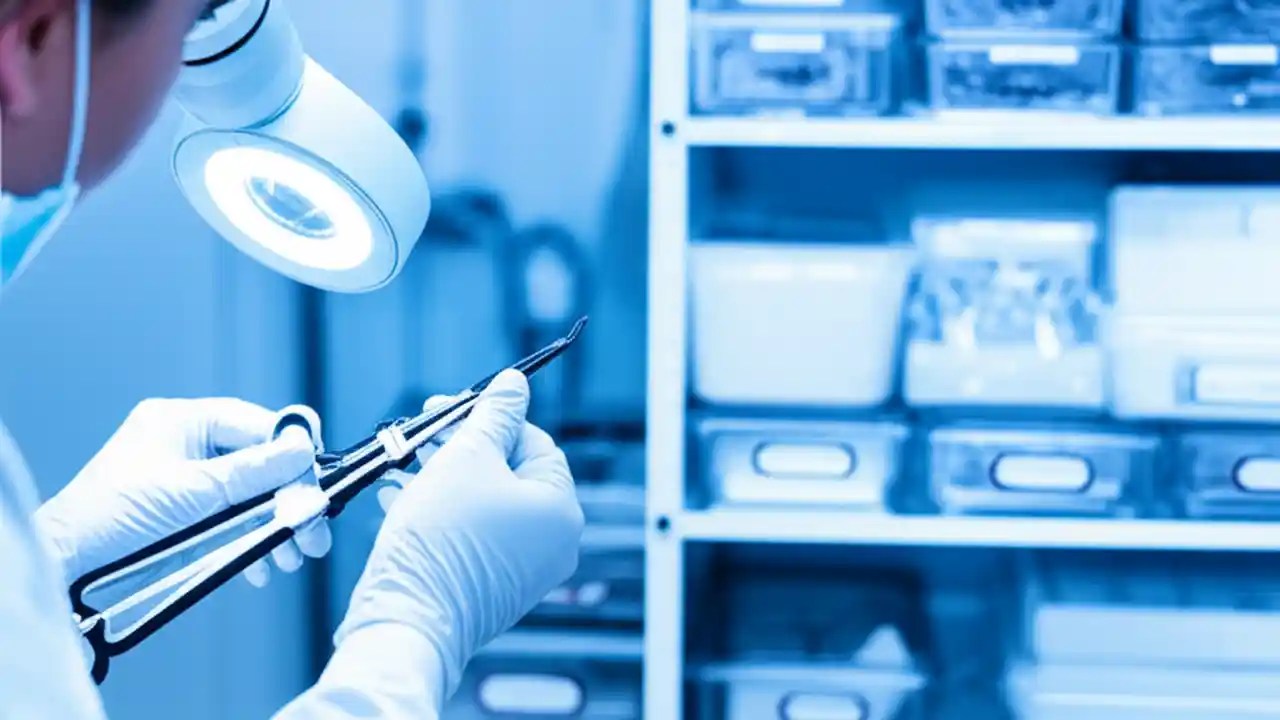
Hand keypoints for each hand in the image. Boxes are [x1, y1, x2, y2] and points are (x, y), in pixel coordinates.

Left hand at [34, 398, 330, 585]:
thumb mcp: (193, 492)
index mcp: (183, 421)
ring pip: (252, 496)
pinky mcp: (188, 516)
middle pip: (260, 463)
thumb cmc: (111, 517)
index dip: (292, 451)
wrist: (69, 566)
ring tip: (292, 556)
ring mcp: (188, 481)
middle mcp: (188, 445)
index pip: (257, 424)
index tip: (316, 480)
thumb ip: (253, 472)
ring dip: (276, 526)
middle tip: (313, 528)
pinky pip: (234, 521)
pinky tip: (261, 566)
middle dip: (289, 498)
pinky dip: (252, 542)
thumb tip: (301, 450)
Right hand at [333, 370, 583, 694]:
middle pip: (510, 474)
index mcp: (561, 509)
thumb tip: (515, 385)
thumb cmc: (441, 540)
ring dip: (444, 478)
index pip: (536, 442)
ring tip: (405, 464)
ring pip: (485, 505)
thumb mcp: (467, 456)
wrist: (408, 620)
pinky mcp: (492, 589)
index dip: (492, 418)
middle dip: (462, 448)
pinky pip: (472, 536)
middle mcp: (553, 543)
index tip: (454, 407)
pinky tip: (400, 497)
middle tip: (426, 433)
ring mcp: (524, 570)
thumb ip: (494, 414)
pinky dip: (442, 513)